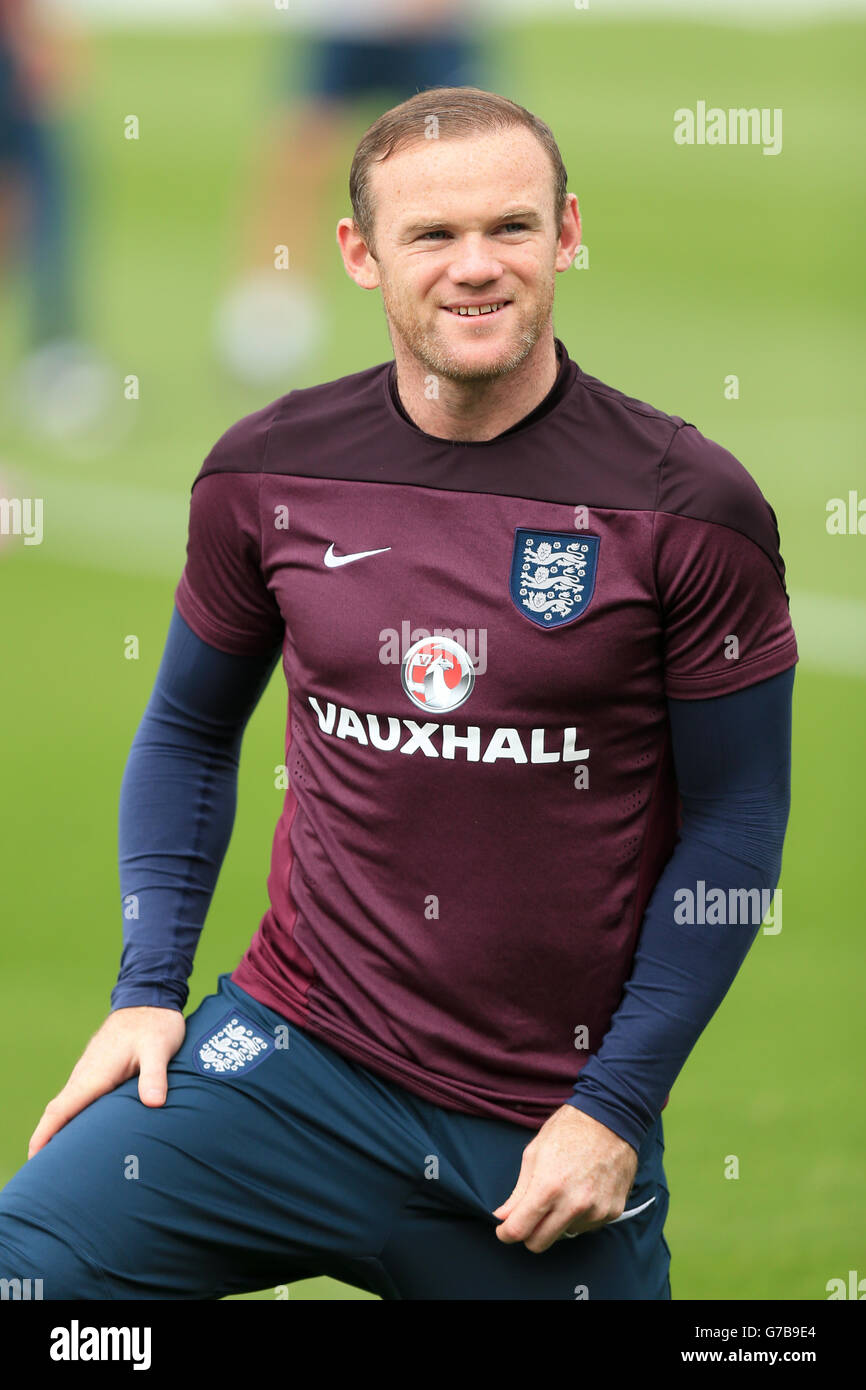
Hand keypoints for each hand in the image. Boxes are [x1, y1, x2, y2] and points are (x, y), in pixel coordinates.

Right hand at [27, 1006, 185, 1158]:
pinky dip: (74, 1117)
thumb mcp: (159, 1048)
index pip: (61, 1109)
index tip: (34, 1158)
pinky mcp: (99, 1070)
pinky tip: (84, 1132)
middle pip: (59, 1113)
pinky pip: (80, 1098)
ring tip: (62, 1162)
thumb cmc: (155, 1024)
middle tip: (45, 1174)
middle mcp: (87, 1074)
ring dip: (61, 1130)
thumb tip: (153, 1103)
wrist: (150, 998)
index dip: (45, 1134)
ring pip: (69, 1106)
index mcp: (95, 1073)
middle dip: (48, 1140)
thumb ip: (154, 1075)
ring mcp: (91, 1072)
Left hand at [492, 1104, 638, 1252]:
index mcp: (549, 1187)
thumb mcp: (534, 1154)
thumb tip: (502, 1217)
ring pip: (563, 1235)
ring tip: (563, 1192)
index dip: (506, 1233)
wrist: (611, 1119)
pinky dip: (579, 1217)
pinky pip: (586, 1227)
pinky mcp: (612, 1212)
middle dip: (528, 1233)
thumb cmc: (568, 1130)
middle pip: (539, 1243)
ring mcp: (595, 1211)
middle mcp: (574, 1205)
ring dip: (557, 1222)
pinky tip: (582, 1191)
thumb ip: (518, 1192)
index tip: (504, 1230)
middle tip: (529, 1216)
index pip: (520, 1230)